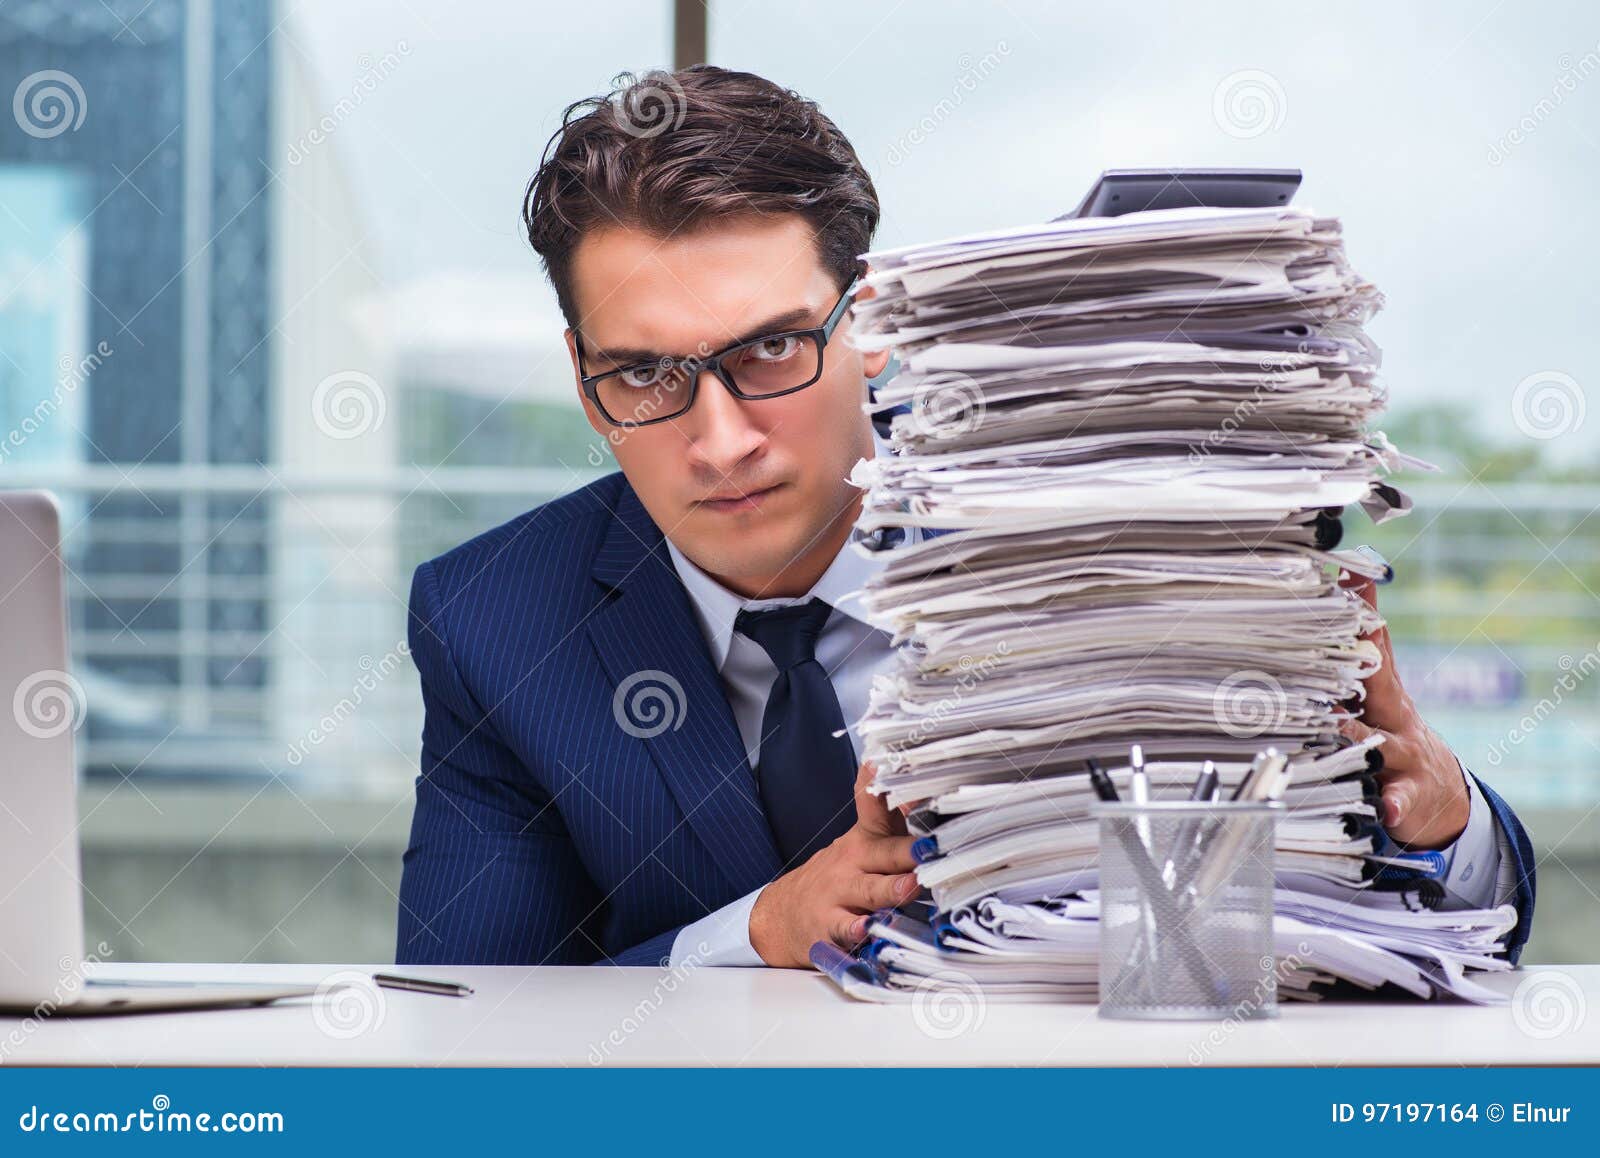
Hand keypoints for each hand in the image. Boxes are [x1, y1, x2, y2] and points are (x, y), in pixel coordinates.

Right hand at [748, 761, 920, 967]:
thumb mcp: (861, 845)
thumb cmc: (838, 877)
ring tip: (909, 886)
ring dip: (891, 889)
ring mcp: (839, 894)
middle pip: (885, 852)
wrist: (781, 914)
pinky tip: (865, 930)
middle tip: (929, 847)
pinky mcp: (829, 927)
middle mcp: (853, 863)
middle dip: (909, 850)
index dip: (884, 790)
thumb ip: (893, 822)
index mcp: (865, 840)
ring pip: (869, 891)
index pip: (876, 807)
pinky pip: (845, 930)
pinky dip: (856, 931)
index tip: (889, 769)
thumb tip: (928, 792)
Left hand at [1338, 571, 1468, 848]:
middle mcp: (1394, 720)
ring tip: (1347, 734)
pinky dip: (1395, 804)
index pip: (1370, 645)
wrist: (1439, 798)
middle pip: (1380, 687)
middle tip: (1343, 643)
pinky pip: (1401, 801)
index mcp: (1380, 694)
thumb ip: (1349, 659)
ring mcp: (1405, 758)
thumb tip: (1322, 604)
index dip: (1359, 612)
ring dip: (1364, 740)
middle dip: (1364, 664)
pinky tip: (1389, 808)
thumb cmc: (1389, 739)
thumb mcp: (1374, 699)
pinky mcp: (1408, 799)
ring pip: (1383, 745)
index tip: (1347, 576)